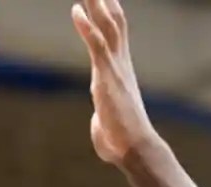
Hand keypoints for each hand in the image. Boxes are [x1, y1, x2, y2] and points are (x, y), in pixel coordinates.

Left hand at [72, 0, 159, 165]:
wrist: (134, 149)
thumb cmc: (121, 143)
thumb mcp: (107, 124)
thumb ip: (102, 117)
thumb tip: (101, 123)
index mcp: (119, 71)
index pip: (116, 33)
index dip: (110, 12)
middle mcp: (120, 64)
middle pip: (113, 22)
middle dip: (103, 0)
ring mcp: (115, 68)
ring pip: (106, 26)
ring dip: (95, 4)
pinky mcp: (108, 77)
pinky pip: (97, 45)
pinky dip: (86, 27)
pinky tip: (75, 11)